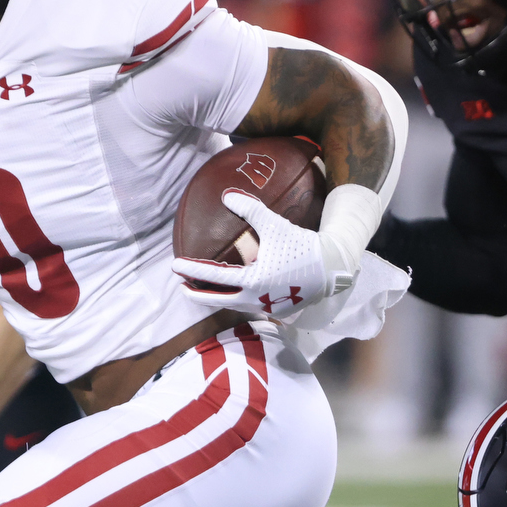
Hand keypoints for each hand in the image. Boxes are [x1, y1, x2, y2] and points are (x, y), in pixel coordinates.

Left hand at [175, 189, 341, 317]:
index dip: (192, 269)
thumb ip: (249, 209)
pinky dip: (239, 300)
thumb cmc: (301, 244)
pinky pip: (251, 306)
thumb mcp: (274, 224)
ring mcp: (266, 308)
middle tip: (183, 286)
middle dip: (198, 295)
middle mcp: (255, 299)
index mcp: (251, 280)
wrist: (331, 267)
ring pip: (234, 304)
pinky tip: (236, 293)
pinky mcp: (277, 312)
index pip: (213, 276)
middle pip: (218, 301)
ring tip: (209, 290)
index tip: (175, 265)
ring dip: (219, 298)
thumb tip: (226, 194)